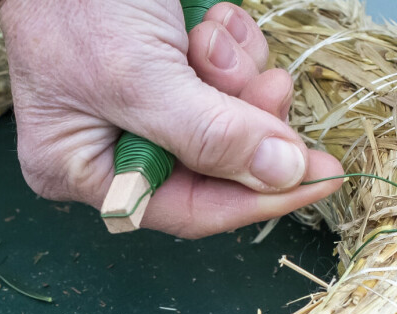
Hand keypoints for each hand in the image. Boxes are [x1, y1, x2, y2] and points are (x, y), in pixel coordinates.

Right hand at [0, 0, 342, 237]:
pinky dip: (235, 47)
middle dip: (250, 121)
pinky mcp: (173, 70)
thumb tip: (282, 177)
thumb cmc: (76, 3)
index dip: (260, 198)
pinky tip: (215, 18)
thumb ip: (210, 136)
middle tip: (274, 86)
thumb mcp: (139, 78)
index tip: (321, 178)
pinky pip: (228, 77)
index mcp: (83, 170)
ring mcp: (146, 108)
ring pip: (232, 118)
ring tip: (214, 32)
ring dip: (239, 73)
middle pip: (220, 166)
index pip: (191, 210)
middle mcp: (114, 149)